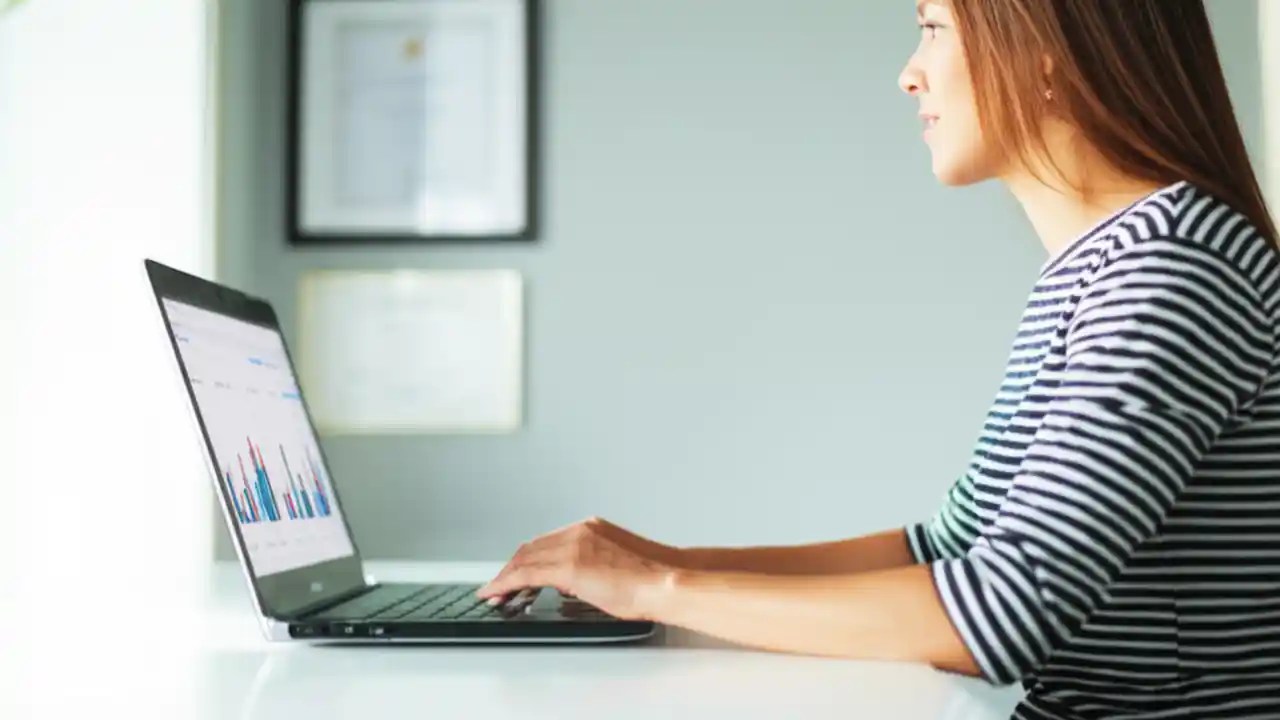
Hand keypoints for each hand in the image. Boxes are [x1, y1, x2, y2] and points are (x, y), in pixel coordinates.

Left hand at [476, 516, 678, 620]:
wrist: (668, 581)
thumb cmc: (654, 580)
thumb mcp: (616, 566)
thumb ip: (589, 569)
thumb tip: (571, 584)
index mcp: (591, 528)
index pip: (547, 542)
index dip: (527, 558)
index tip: (515, 572)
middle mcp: (579, 530)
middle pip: (532, 547)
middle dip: (512, 567)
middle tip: (499, 585)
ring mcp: (573, 545)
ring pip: (525, 557)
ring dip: (506, 576)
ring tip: (494, 593)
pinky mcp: (569, 565)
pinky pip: (525, 573)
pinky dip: (506, 583)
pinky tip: (497, 594)